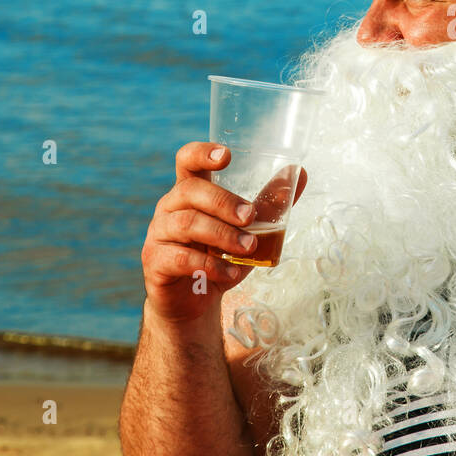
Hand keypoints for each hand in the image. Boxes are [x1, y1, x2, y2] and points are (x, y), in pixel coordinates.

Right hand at [141, 142, 307, 325]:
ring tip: (249, 247)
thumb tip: (300, 173)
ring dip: (222, 234)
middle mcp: (170, 208)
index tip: (226, 155)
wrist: (194, 302)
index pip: (187, 161)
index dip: (202, 153)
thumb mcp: (247, 229)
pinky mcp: (155, 262)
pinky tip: (231, 272)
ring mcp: (159, 234)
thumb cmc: (219, 256)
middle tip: (250, 217)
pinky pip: (181, 258)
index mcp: (190, 192)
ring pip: (186, 223)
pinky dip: (210, 265)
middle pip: (190, 190)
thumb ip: (269, 203)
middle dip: (223, 201)